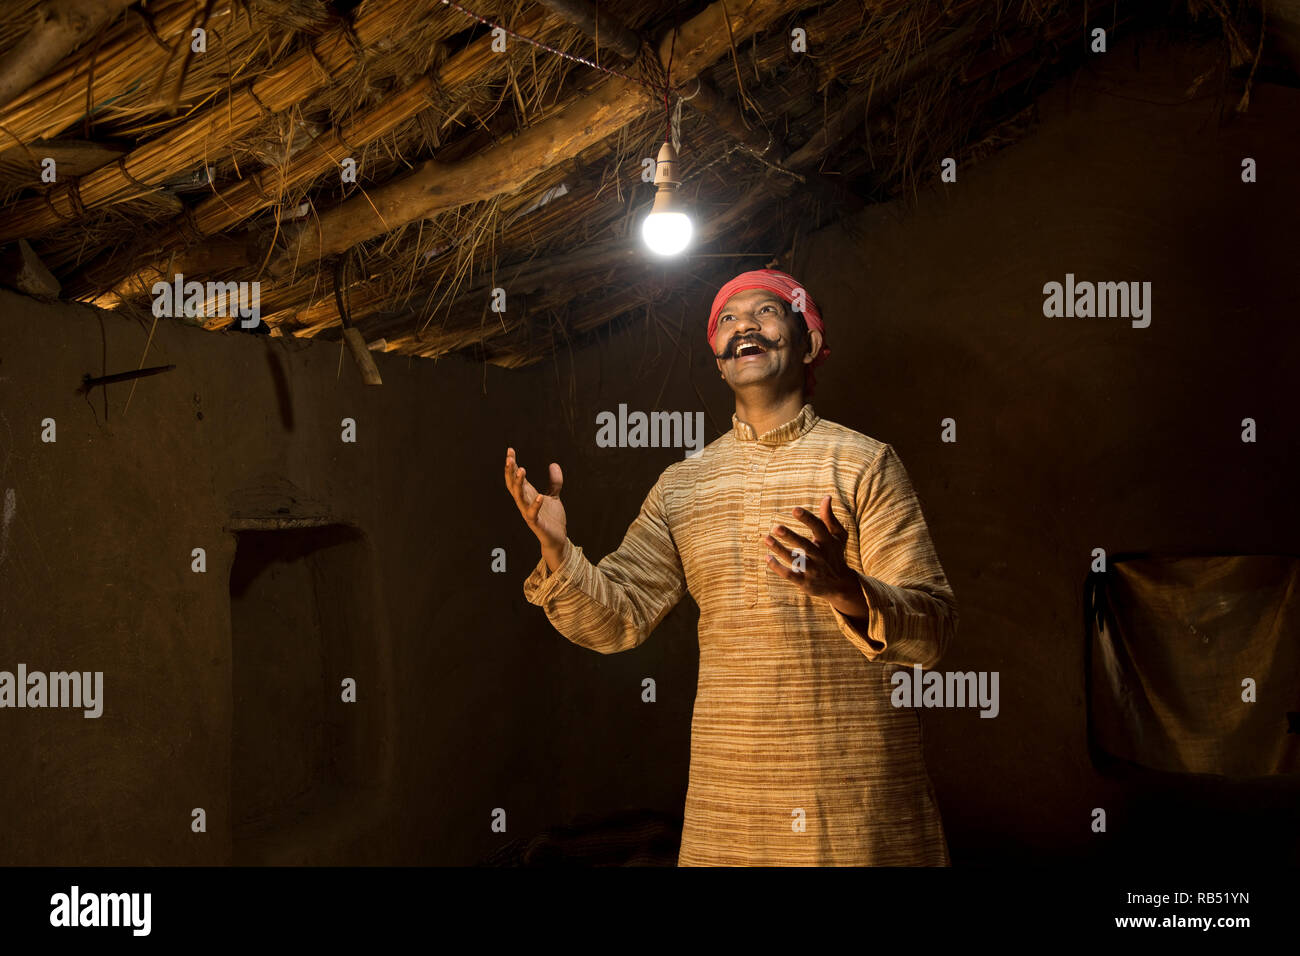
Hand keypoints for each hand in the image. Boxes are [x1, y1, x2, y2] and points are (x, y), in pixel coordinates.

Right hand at [504, 447, 566, 568]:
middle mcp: (525, 503)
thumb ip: (554, 482)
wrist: (556, 538)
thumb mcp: (554, 496)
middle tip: (510, 458)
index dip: (513, 465)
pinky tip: (539, 497)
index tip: (510, 450)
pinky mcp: (536, 523)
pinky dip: (535, 505)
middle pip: (513, 485)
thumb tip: (553, 464)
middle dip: (510, 471)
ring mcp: (529, 513)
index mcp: (528, 495)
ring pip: (519, 497)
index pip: (516, 478)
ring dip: (519, 484)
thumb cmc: (552, 518)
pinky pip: (533, 514)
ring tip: (522, 470)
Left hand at [764, 495, 867, 615]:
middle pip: (805, 546)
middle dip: (791, 537)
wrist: (840, 585)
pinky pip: (789, 575)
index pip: (819, 528)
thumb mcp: (837, 536)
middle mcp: (821, 556)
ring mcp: (813, 570)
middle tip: (776, 527)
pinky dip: (777, 567)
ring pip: (795, 561)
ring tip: (766, 538)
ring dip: (780, 550)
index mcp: (828, 543)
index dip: (807, 519)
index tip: (794, 509)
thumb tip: (827, 496)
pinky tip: (767, 558)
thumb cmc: (835, 554)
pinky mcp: (805, 582)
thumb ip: (829, 517)